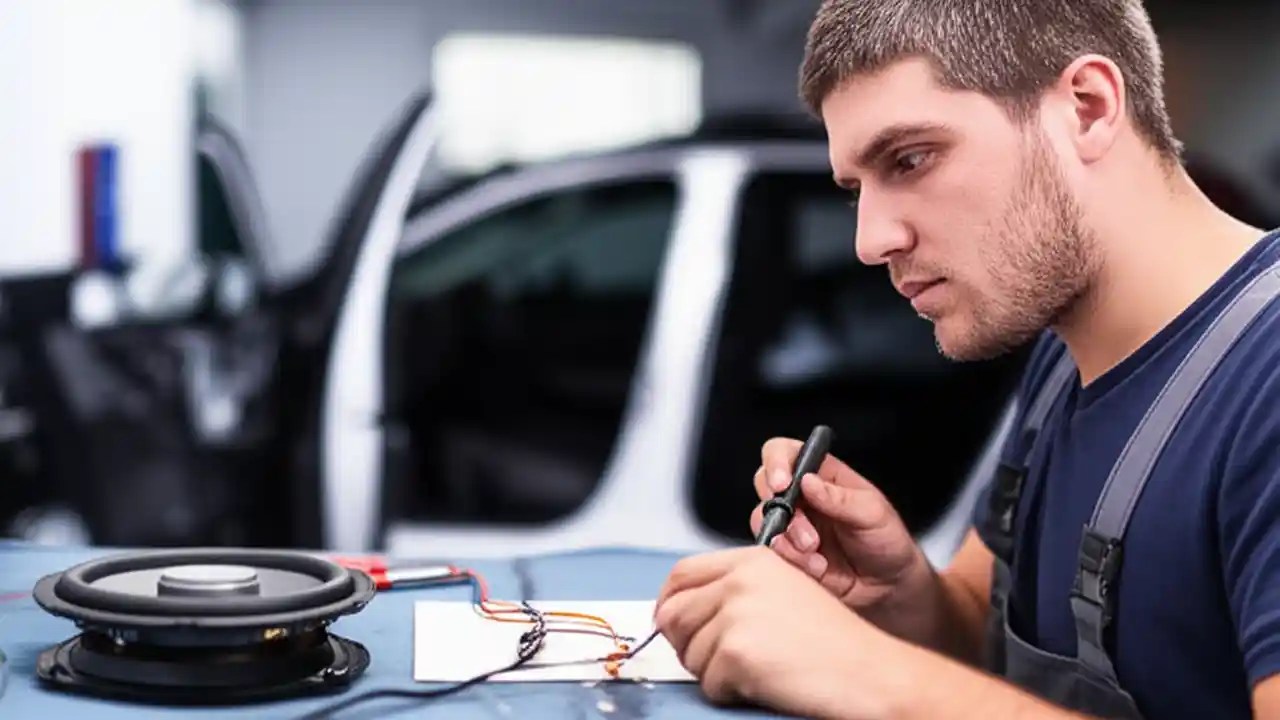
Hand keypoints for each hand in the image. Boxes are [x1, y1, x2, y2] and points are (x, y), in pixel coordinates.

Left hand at [654, 546, 898, 718]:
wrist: (869, 671)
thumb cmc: (833, 641)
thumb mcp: (783, 592)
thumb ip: (734, 590)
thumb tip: (678, 610)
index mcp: (750, 560)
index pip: (681, 574)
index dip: (669, 602)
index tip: (673, 624)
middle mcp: (739, 580)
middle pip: (673, 615)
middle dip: (687, 644)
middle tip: (721, 661)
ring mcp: (736, 615)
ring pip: (689, 654)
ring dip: (715, 673)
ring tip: (760, 669)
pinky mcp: (736, 653)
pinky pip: (709, 684)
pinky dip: (730, 693)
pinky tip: (766, 683)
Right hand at [751, 437, 937, 640]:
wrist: (889, 588)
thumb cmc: (887, 541)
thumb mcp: (873, 513)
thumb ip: (840, 498)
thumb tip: (807, 481)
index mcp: (821, 475)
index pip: (785, 453)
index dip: (776, 463)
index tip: (782, 484)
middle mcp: (800, 497)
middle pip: (764, 486)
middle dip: (782, 511)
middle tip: (809, 535)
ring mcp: (791, 526)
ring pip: (764, 522)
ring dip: (788, 540)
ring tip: (817, 554)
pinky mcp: (787, 555)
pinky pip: (772, 553)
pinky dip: (793, 561)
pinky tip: (818, 567)